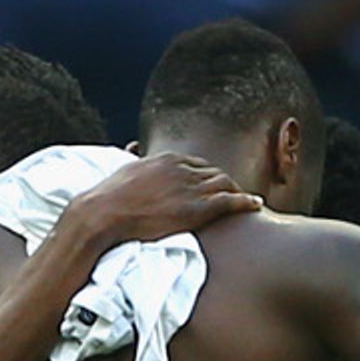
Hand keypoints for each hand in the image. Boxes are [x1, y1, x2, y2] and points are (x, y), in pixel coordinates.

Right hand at [65, 151, 261, 243]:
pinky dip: (246, 201)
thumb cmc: (109, 198)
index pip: (197, 164)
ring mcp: (191, 188)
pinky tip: (256, 204)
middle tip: (234, 192)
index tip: (212, 183)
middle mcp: (183, 169)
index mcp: (167, 159)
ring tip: (247, 200)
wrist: (104, 213)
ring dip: (237, 191)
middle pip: (214, 173)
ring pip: (225, 184)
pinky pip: (230, 201)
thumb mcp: (126, 170)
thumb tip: (134, 147)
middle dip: (225, 183)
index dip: (207, 175)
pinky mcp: (197, 208)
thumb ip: (138, 159)